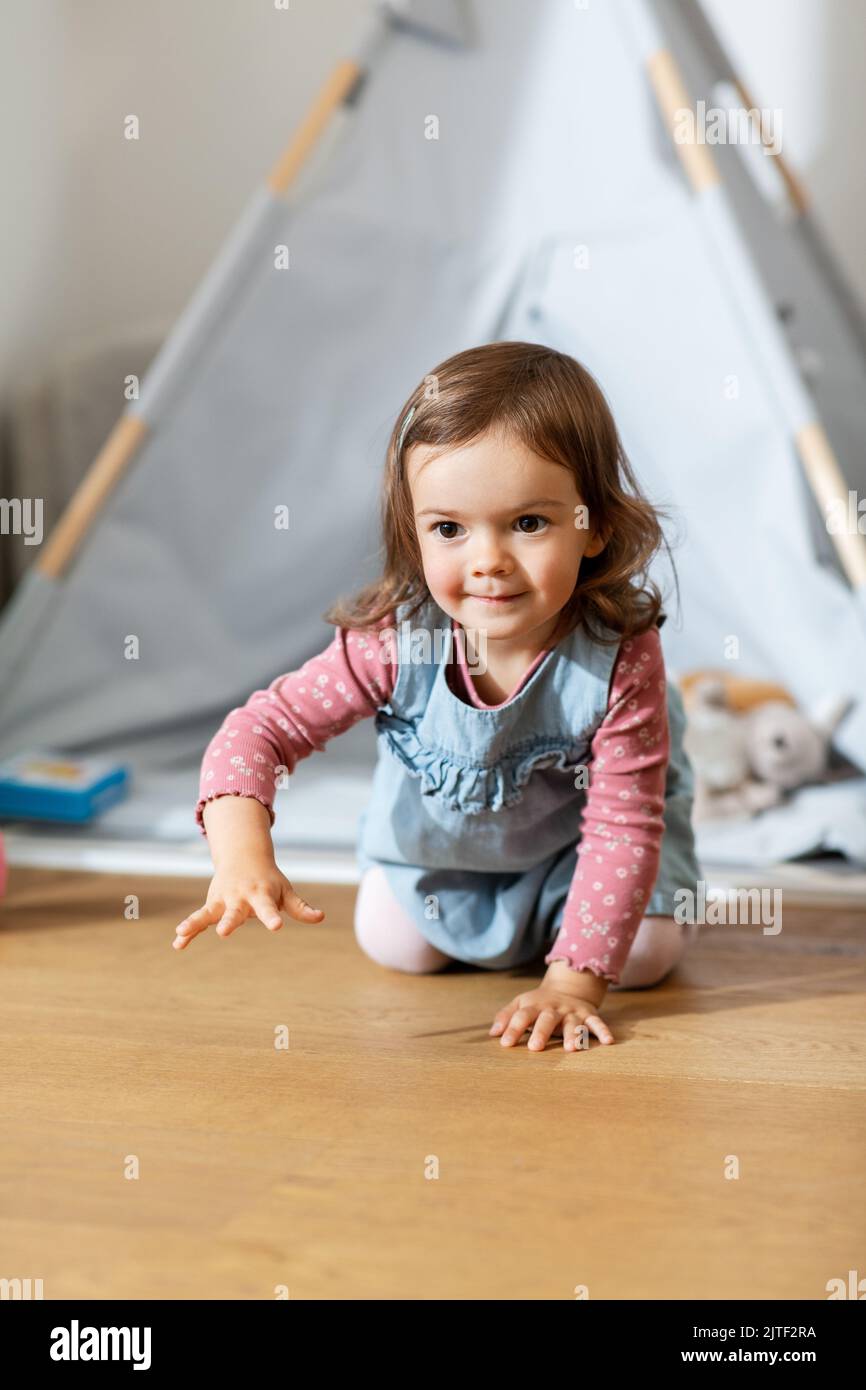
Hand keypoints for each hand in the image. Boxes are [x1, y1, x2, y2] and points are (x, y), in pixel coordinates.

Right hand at [172, 859, 323, 949]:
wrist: (243, 857)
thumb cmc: (268, 879)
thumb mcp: (285, 891)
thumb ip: (300, 907)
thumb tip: (321, 917)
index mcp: (260, 895)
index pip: (267, 909)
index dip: (271, 918)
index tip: (277, 927)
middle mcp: (239, 898)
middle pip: (234, 912)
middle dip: (229, 922)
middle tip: (223, 933)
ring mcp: (222, 902)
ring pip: (207, 913)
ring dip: (195, 923)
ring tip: (182, 933)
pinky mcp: (211, 906)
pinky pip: (197, 920)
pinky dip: (188, 931)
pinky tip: (178, 945)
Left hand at [489, 970, 614, 1050]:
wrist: (567, 988)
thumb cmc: (539, 1004)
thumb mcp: (521, 1004)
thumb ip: (506, 1016)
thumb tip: (492, 1034)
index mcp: (534, 1006)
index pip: (522, 1016)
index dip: (513, 1029)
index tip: (505, 1044)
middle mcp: (554, 1008)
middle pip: (546, 1019)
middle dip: (541, 1032)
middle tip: (535, 1047)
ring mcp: (572, 1011)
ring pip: (572, 1023)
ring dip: (573, 1035)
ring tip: (571, 1049)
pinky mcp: (588, 1014)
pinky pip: (597, 1022)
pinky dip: (603, 1030)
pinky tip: (609, 1041)